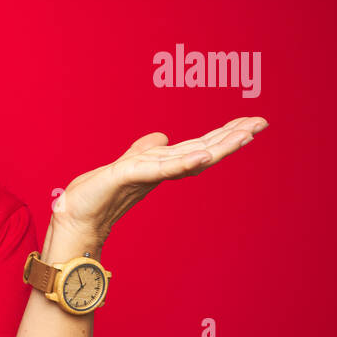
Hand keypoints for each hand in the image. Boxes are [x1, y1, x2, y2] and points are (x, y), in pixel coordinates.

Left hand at [51, 116, 269, 244]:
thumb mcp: (126, 164)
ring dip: (219, 146)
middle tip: (263, 123)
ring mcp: (148, 175)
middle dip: (233, 137)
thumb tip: (162, 136)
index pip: (200, 146)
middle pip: (204, 150)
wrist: (74, 215)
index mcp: (162, 165)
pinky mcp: (130, 177)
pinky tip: (203, 156)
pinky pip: (162, 169)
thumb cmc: (97, 194)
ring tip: (245, 134)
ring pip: (191, 158)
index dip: (225, 134)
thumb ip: (145, 151)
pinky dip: (183, 163)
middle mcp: (160, 171)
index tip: (253, 121)